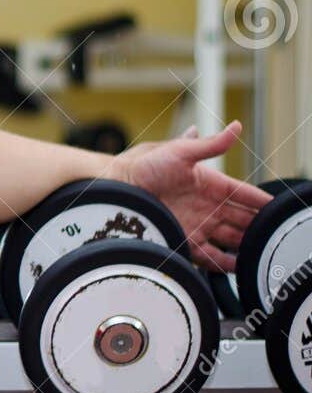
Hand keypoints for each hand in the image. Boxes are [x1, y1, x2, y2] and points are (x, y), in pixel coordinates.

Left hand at [107, 120, 272, 271]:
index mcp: (209, 184)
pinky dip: (225, 262)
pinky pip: (209, 255)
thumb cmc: (143, 165)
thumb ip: (210, 145)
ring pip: (229, 239)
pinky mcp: (183, 241)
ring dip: (245, 246)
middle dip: (258, 227)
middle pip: (240, 219)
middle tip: (274, 235)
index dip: (260, 201)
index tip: (279, 208)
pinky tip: (238, 267)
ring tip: (261, 254)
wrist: (114, 188)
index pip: (243, 193)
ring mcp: (196, 224)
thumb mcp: (179, 152)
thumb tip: (236, 126)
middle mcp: (205, 206)